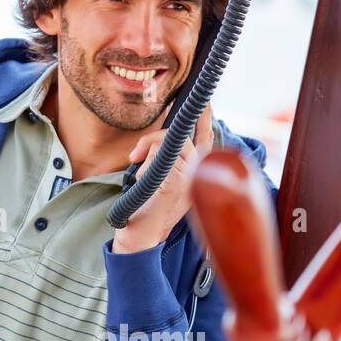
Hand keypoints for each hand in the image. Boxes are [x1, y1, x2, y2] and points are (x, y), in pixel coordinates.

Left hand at [112, 104, 213, 253]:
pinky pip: (158, 154)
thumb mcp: (164, 180)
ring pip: (166, 142)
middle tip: (135, 156)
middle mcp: (198, 175)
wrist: (141, 237)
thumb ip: (170, 160)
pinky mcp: (175, 182)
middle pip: (179, 135)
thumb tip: (165, 137)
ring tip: (140, 176)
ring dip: (146, 153)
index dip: (204, 118)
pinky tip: (140, 182)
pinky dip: (144, 165)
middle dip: (152, 139)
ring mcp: (189, 178)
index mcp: (197, 173)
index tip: (206, 103)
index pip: (206, 139)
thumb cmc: (148, 209)